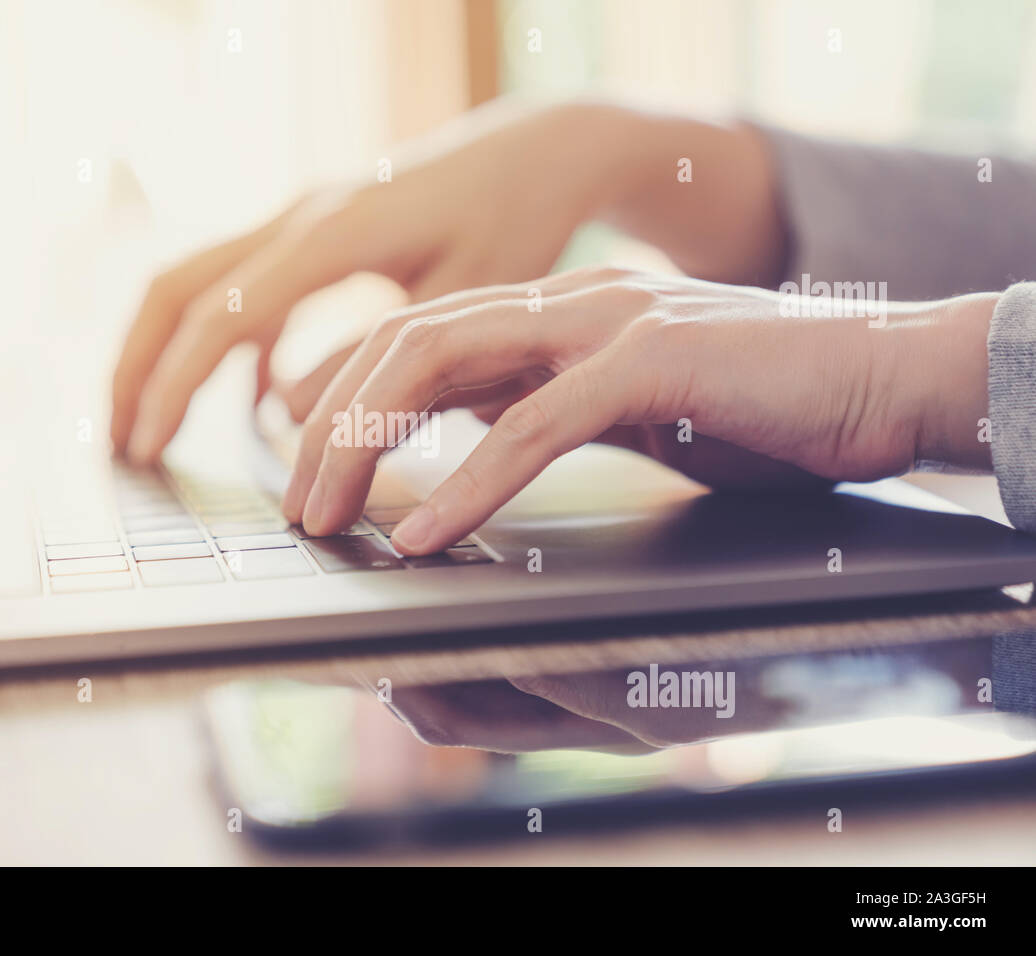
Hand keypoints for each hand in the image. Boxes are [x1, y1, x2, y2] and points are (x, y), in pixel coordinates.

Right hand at [111, 101, 620, 463]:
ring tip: (154, 428)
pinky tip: (256, 400)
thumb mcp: (455, 309)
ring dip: (168, 354)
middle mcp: (301, 218)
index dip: (173, 386)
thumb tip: (286, 416)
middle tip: (117, 444)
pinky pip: (251, 289)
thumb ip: (371, 362)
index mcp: (331, 235)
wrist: (542, 151)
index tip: (146, 450)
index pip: (218, 316)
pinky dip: (236, 347)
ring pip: (200, 283)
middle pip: (178, 288)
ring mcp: (304, 220)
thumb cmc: (515, 223)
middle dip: (137, 366)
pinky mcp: (320, 233)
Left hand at [283, 267, 995, 552]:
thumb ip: (549, 410)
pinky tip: (425, 535)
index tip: (305, 465)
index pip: (417, 336)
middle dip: (330, 422)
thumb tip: (469, 442)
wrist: (890, 383)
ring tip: (326, 517)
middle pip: (406, 339)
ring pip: (443, 359)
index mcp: (556, 314)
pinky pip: (534, 421)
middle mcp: (568, 301)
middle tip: (295, 505)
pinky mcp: (654, 361)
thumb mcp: (628, 414)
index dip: (345, 395)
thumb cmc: (765, 411)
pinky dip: (470, 481)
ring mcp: (608, 321)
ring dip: (366, 442)